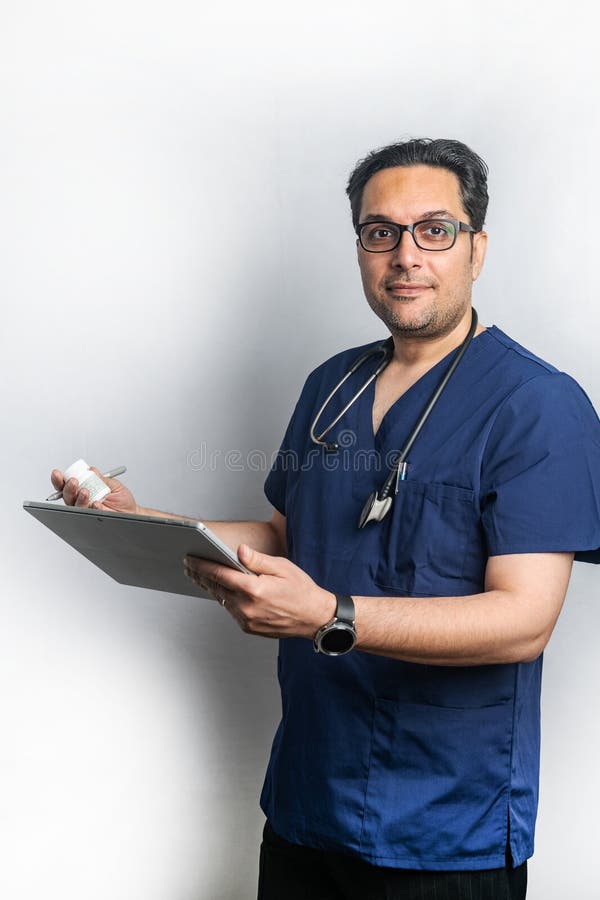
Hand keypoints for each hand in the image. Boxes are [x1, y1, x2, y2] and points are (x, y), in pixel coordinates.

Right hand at [50, 467, 137, 512]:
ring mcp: (87, 510)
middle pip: (67, 496)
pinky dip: (93, 508)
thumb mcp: (113, 484)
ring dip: (79, 498)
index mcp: (83, 489)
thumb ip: (101, 478)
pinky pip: (90, 514)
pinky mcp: (94, 518)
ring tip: (85, 492)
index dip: (59, 480)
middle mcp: (81, 500)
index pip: (66, 484)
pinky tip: (96, 504)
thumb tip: (91, 470)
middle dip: (68, 488)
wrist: (131, 511)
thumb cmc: (121, 499)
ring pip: (76, 506)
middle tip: (74, 482)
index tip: (57, 473)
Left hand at [184, 545, 335, 639]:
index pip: (220, 574)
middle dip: (201, 575)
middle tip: (189, 565)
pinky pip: (231, 610)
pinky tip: (219, 589)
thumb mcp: (282, 567)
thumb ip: (258, 560)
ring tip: (199, 575)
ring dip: (210, 587)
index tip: (190, 558)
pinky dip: (224, 598)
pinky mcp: (248, 628)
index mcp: (254, 590)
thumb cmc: (301, 590)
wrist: (314, 618)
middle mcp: (247, 607)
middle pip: (216, 588)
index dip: (202, 565)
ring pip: (221, 600)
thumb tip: (239, 551)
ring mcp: (247, 620)